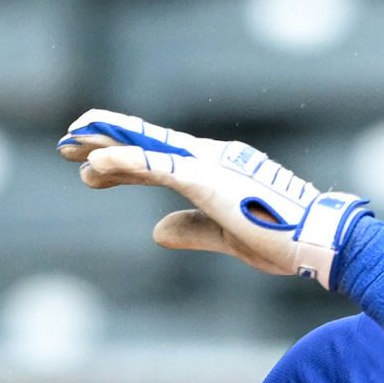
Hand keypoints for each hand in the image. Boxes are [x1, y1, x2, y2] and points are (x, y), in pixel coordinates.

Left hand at [59, 110, 365, 282]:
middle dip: (103, 141)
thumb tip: (156, 231)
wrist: (318, 241)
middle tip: (65, 144)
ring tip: (68, 145)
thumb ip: (192, 230)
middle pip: (145, 143)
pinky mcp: (207, 180)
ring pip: (144, 147)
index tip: (88, 166)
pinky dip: (124, 161)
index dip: (120, 159)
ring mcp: (207, 165)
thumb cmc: (284, 239)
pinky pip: (157, 165)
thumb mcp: (228, 237)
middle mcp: (209, 158)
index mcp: (216, 170)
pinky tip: (96, 163)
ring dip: (104, 145)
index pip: (158, 158)